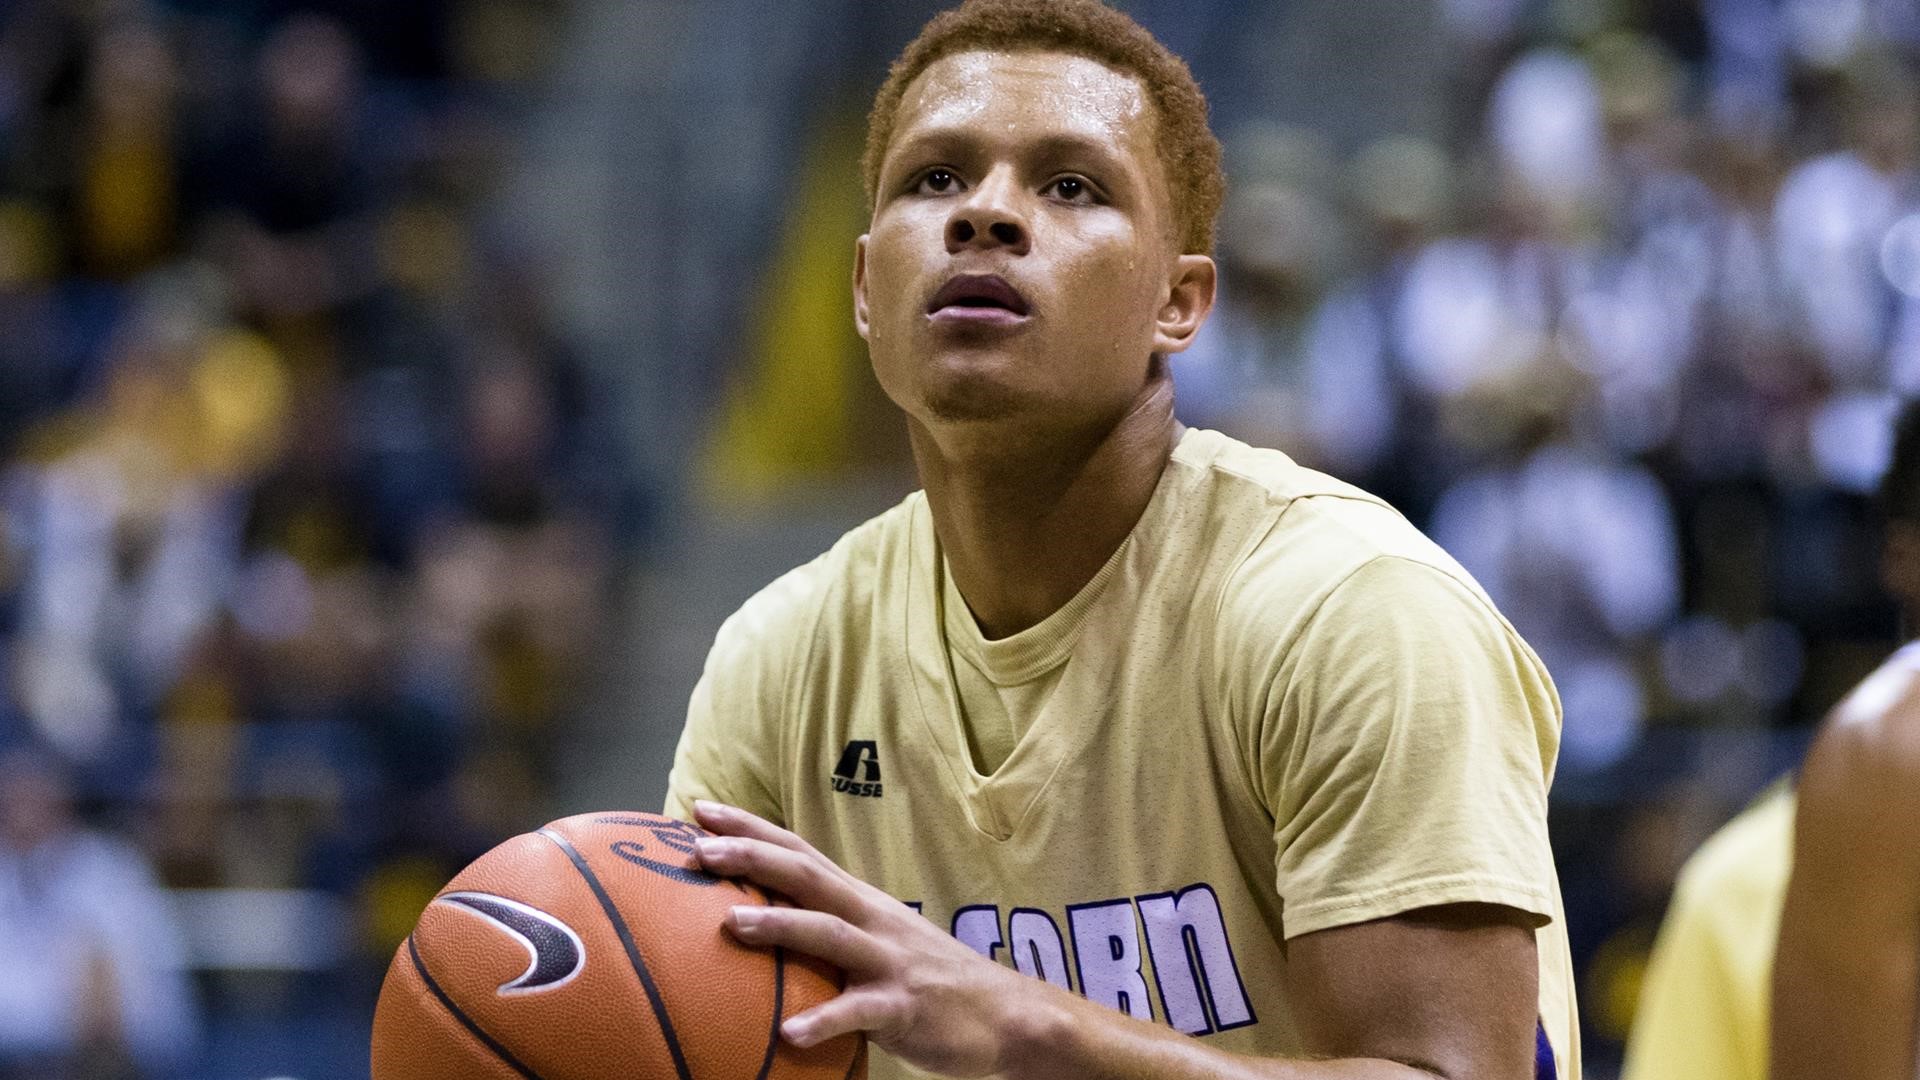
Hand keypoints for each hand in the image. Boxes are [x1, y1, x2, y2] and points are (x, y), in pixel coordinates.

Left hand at [691, 800, 1038, 1076]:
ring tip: (730, 926)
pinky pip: (858, 1012)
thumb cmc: (927, 979)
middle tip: (700, 851)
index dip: (751, 829)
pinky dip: (824, 1020)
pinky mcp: (903, 1006)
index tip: (700, 811)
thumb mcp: (877, 941)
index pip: (799, 853)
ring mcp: (889, 961)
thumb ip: (829, 928)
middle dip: (752, 859)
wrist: (1006, 1015)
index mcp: (860, 901)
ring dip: (779, 926)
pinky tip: (789, 1034)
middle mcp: (872, 919)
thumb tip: (763, 921)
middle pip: (807, 877)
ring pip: (828, 934)